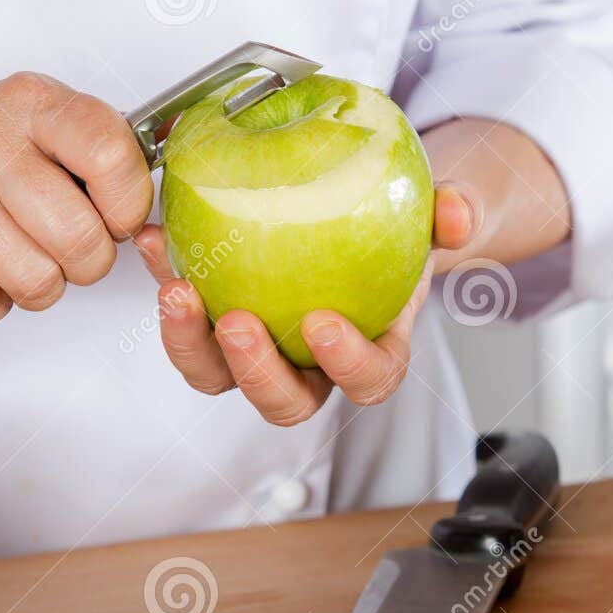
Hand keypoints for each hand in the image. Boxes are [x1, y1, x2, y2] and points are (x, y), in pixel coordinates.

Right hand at [0, 72, 152, 322]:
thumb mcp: (37, 119)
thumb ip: (101, 144)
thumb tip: (185, 160)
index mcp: (30, 102)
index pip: (111, 155)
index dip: (128, 206)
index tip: (117, 217)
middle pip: (80, 239)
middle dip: (86, 262)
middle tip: (67, 248)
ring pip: (37, 281)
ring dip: (39, 285)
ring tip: (18, 254)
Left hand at [133, 183, 477, 425]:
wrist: (359, 216)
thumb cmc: (398, 230)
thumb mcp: (433, 216)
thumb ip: (454, 215)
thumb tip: (457, 212)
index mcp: (369, 351)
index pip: (367, 381)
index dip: (346, 365)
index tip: (323, 324)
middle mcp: (309, 365)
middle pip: (282, 401)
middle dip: (255, 372)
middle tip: (236, 323)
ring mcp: (257, 348)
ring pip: (218, 375)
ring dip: (190, 342)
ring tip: (176, 290)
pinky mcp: (213, 318)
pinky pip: (185, 316)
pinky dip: (166, 278)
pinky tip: (156, 243)